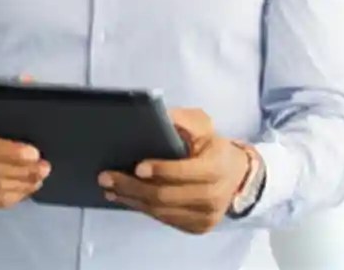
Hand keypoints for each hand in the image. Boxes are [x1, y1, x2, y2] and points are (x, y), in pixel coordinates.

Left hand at [99, 108, 251, 234]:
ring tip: (110, 188)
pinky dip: (142, 209)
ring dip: (132, 200)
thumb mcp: (203, 126)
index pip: (186, 172)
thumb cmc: (212, 147)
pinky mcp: (198, 227)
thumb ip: (183, 120)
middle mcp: (214, 196)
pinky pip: (165, 219)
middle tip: (106, 177)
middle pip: (166, 195)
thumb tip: (159, 116)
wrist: (237, 177)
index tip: (138, 167)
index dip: (161, 170)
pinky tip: (126, 199)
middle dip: (133, 187)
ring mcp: (206, 216)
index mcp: (216, 167)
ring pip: (162, 211)